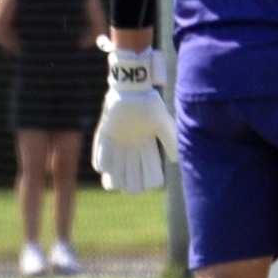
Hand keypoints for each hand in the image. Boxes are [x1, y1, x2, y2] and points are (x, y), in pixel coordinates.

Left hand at [91, 47, 176, 193]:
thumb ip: (170, 140)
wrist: (133, 87)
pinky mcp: (104, 131)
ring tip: (114, 185)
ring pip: (115, 163)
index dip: (152, 175)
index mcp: (146, 143)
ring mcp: (116, 139)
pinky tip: (102, 168)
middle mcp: (130, 144)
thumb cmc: (150, 104)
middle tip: (132, 190)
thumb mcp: (163, 124)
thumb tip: (176, 161)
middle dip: (132, 180)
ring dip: (115, 175)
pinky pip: (100, 148)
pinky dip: (101, 158)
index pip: (150, 164)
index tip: (154, 184)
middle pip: (131, 168)